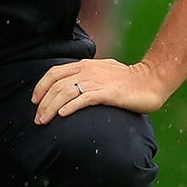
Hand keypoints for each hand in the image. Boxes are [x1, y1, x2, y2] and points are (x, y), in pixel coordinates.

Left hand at [31, 58, 171, 124]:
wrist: (152, 80)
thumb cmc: (128, 81)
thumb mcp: (103, 73)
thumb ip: (87, 77)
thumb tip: (70, 90)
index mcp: (85, 65)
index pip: (54, 73)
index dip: (40, 87)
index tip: (35, 101)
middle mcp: (88, 70)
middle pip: (56, 85)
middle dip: (43, 103)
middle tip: (38, 119)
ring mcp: (97, 81)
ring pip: (65, 92)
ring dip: (51, 108)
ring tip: (44, 121)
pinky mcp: (107, 93)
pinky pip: (84, 98)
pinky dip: (70, 106)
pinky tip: (62, 116)